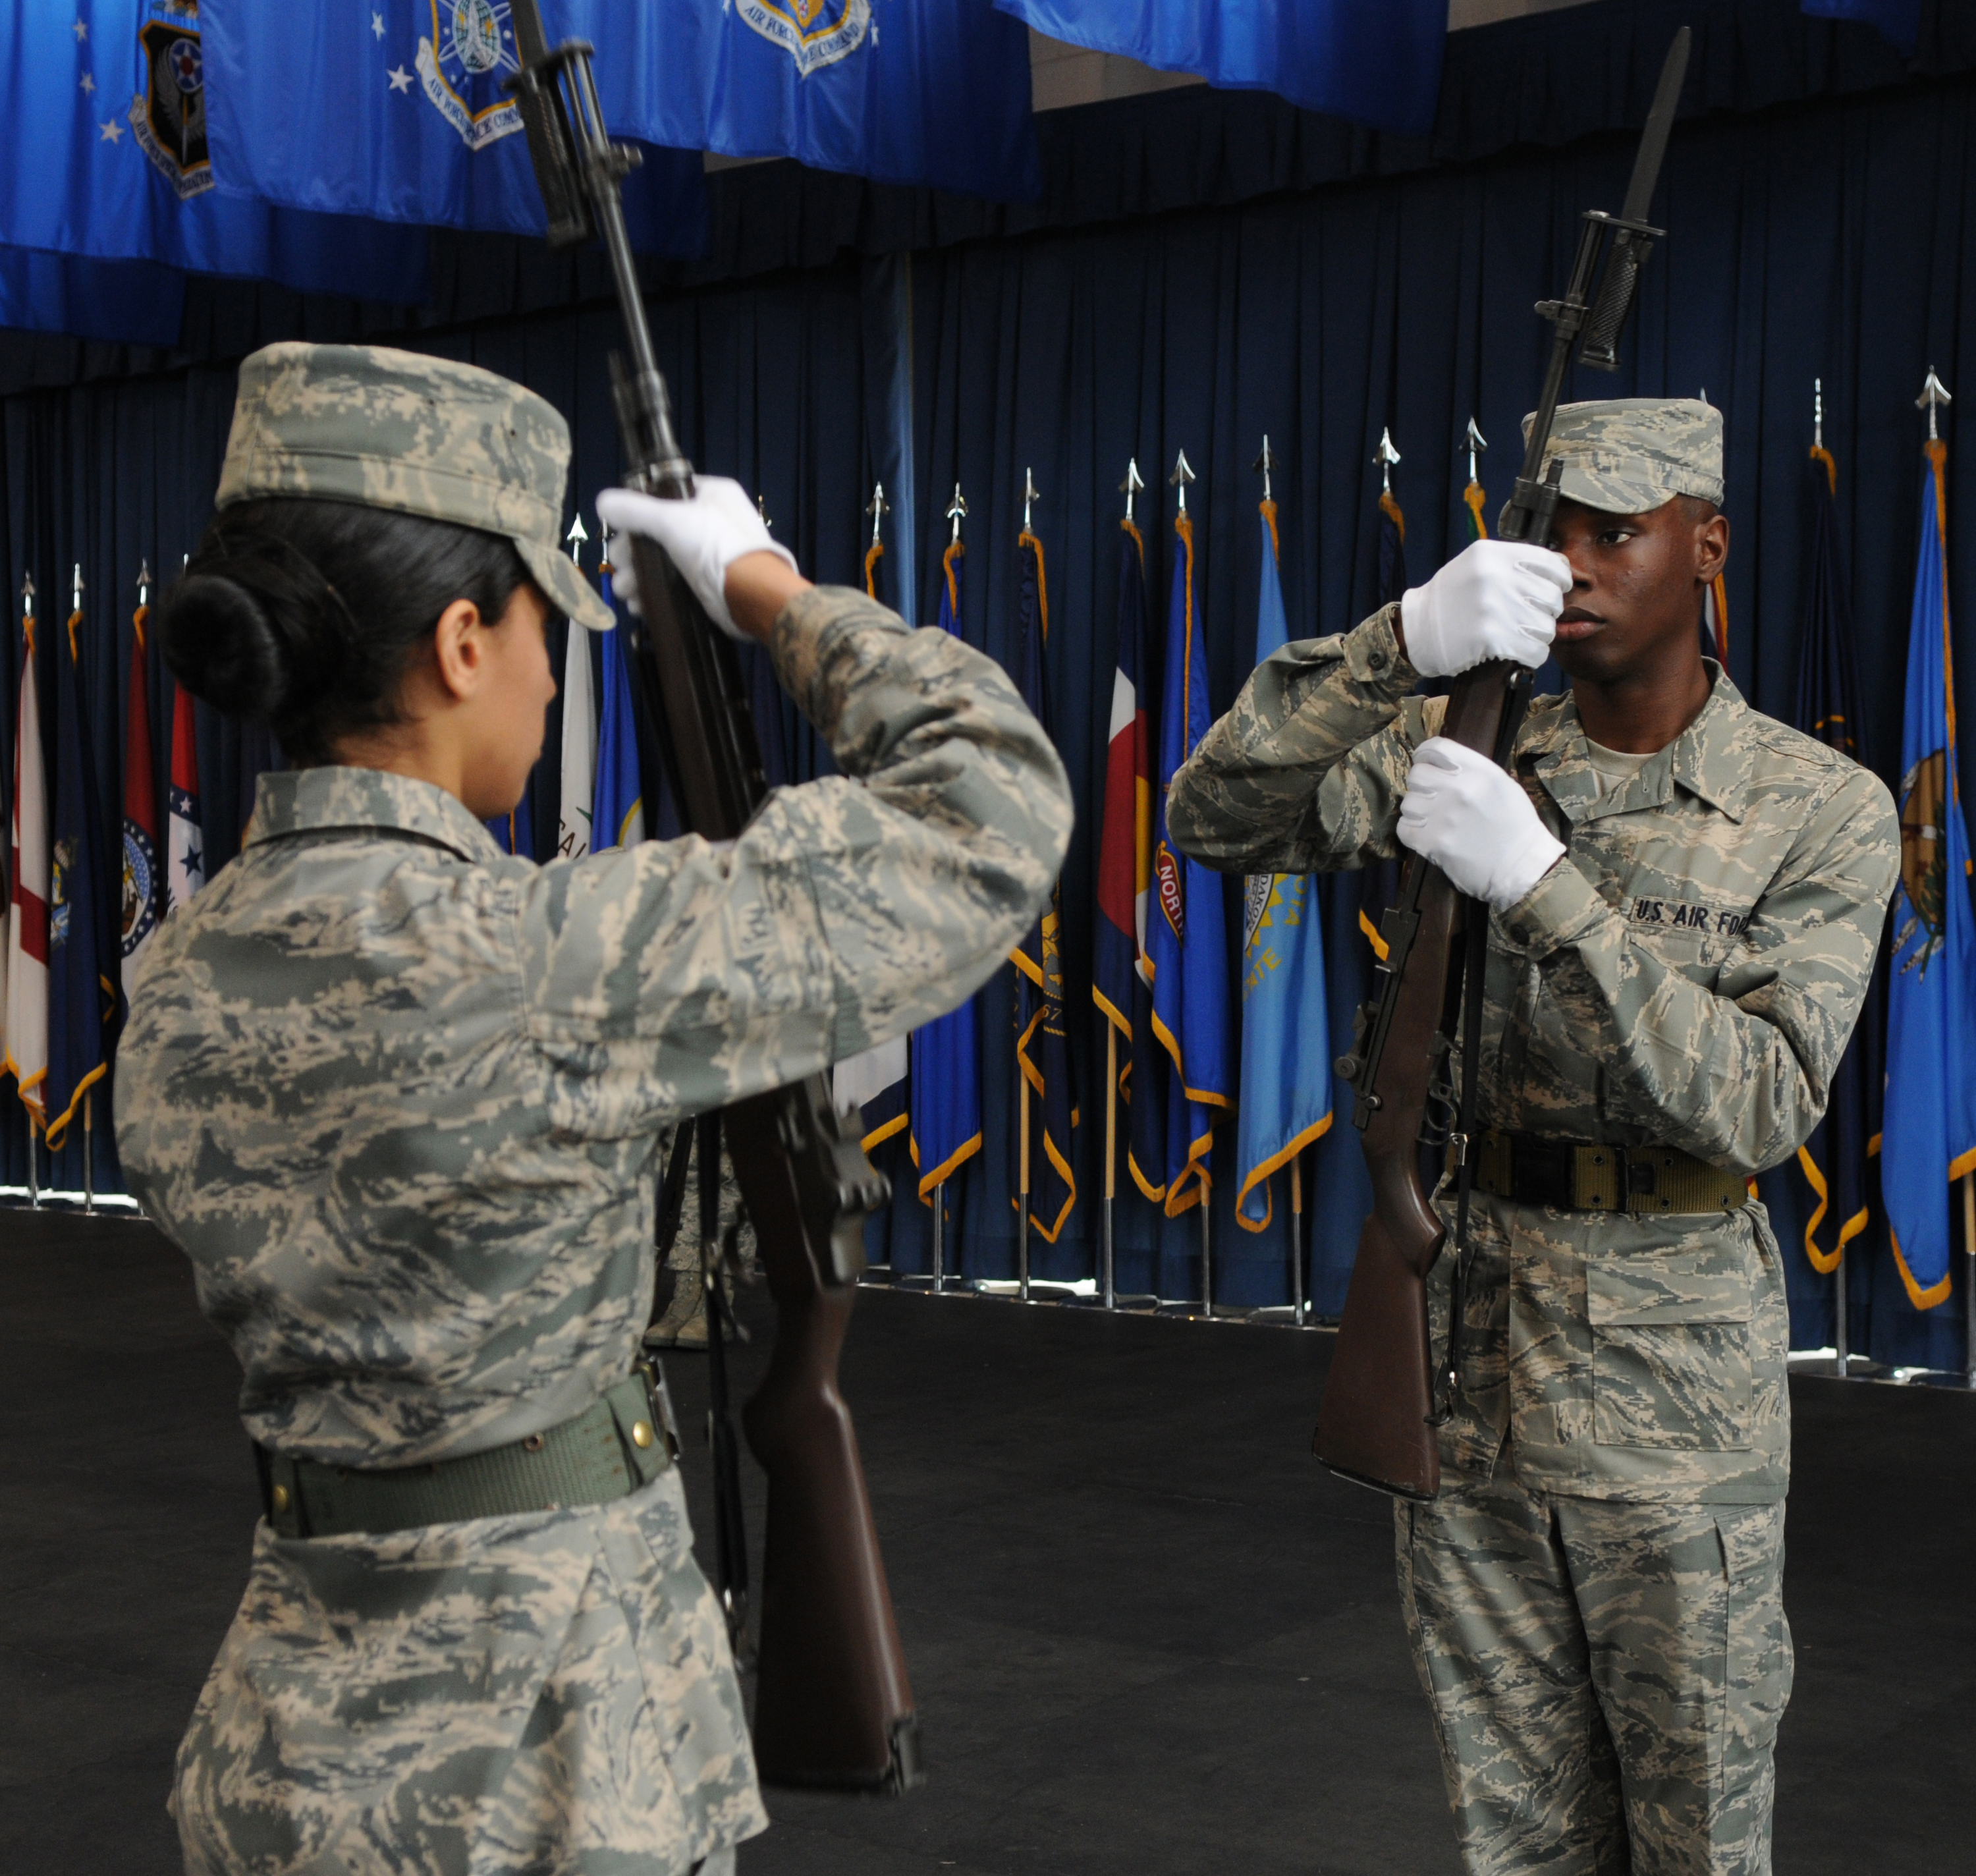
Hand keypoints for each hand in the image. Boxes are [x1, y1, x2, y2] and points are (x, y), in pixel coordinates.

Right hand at [597, 479, 797, 642]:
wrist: (751, 596)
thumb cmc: (717, 546)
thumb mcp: (671, 519)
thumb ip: (634, 510)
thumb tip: (603, 503)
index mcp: (712, 495)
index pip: (666, 493)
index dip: (640, 509)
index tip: (620, 527)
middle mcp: (712, 522)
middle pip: (657, 531)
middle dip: (632, 551)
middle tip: (619, 565)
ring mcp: (710, 555)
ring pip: (661, 561)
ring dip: (637, 575)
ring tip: (625, 590)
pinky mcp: (706, 585)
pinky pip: (671, 585)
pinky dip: (653, 593)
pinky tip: (638, 603)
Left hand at [1396, 737, 1564, 911]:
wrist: (1522, 868)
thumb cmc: (1516, 826)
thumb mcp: (1503, 786)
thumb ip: (1473, 772)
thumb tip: (1442, 765)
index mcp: (1479, 772)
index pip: (1435, 747)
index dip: (1425, 756)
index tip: (1428, 765)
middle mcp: (1459, 789)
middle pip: (1416, 775)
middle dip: (1421, 786)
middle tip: (1432, 799)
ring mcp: (1443, 816)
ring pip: (1408, 803)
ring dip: (1417, 812)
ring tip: (1433, 821)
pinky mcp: (1432, 842)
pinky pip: (1404, 828)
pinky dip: (1412, 833)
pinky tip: (1428, 836)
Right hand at [1398, 539, 1568, 677]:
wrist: (1417, 628)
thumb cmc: (1450, 598)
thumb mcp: (1476, 566)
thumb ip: (1512, 564)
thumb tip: (1559, 569)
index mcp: (1492, 554)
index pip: (1551, 563)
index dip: (1560, 579)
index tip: (1558, 588)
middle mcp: (1494, 577)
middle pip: (1551, 599)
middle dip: (1546, 612)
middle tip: (1530, 617)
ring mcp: (1493, 608)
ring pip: (1546, 627)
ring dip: (1538, 636)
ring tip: (1520, 635)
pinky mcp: (1491, 638)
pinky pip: (1535, 651)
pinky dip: (1532, 655)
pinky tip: (1520, 652)